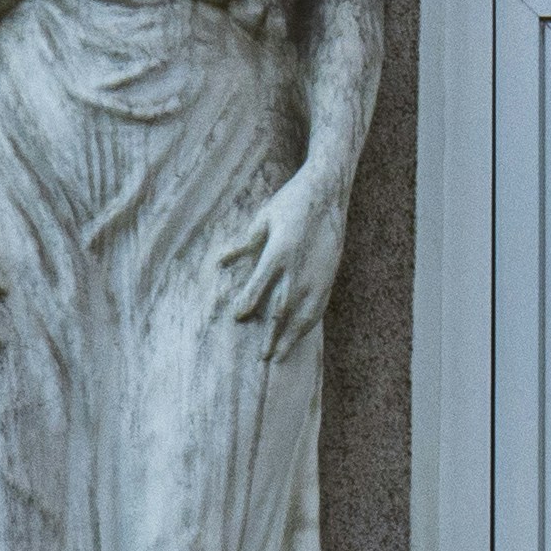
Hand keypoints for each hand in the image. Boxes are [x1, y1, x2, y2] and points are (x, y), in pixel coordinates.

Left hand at [213, 172, 349, 343]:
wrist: (327, 194)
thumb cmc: (290, 203)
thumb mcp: (263, 218)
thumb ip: (244, 244)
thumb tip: (221, 262)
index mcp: (280, 251)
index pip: (260, 284)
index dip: (248, 302)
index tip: (238, 317)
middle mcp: (299, 268)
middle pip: (283, 308)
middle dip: (272, 334)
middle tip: (261, 357)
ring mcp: (317, 275)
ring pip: (304, 314)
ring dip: (291, 337)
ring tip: (278, 356)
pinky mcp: (328, 276)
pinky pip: (318, 307)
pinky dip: (307, 324)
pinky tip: (299, 336)